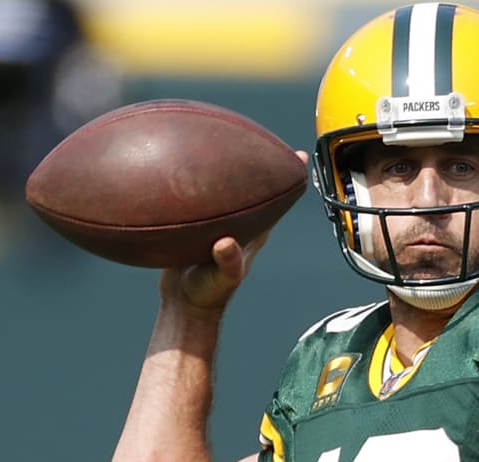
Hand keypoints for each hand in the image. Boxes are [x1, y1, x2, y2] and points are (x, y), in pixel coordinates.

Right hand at [157, 150, 308, 318]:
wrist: (182, 305)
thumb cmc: (207, 295)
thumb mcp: (220, 279)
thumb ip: (227, 263)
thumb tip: (225, 243)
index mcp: (253, 233)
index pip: (278, 201)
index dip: (290, 178)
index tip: (298, 155)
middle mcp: (240, 224)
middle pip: (257, 189)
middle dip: (263, 164)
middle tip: (266, 139)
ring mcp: (220, 223)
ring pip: (228, 190)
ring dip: (228, 170)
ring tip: (223, 141)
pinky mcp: (197, 224)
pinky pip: (200, 198)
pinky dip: (194, 183)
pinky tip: (179, 167)